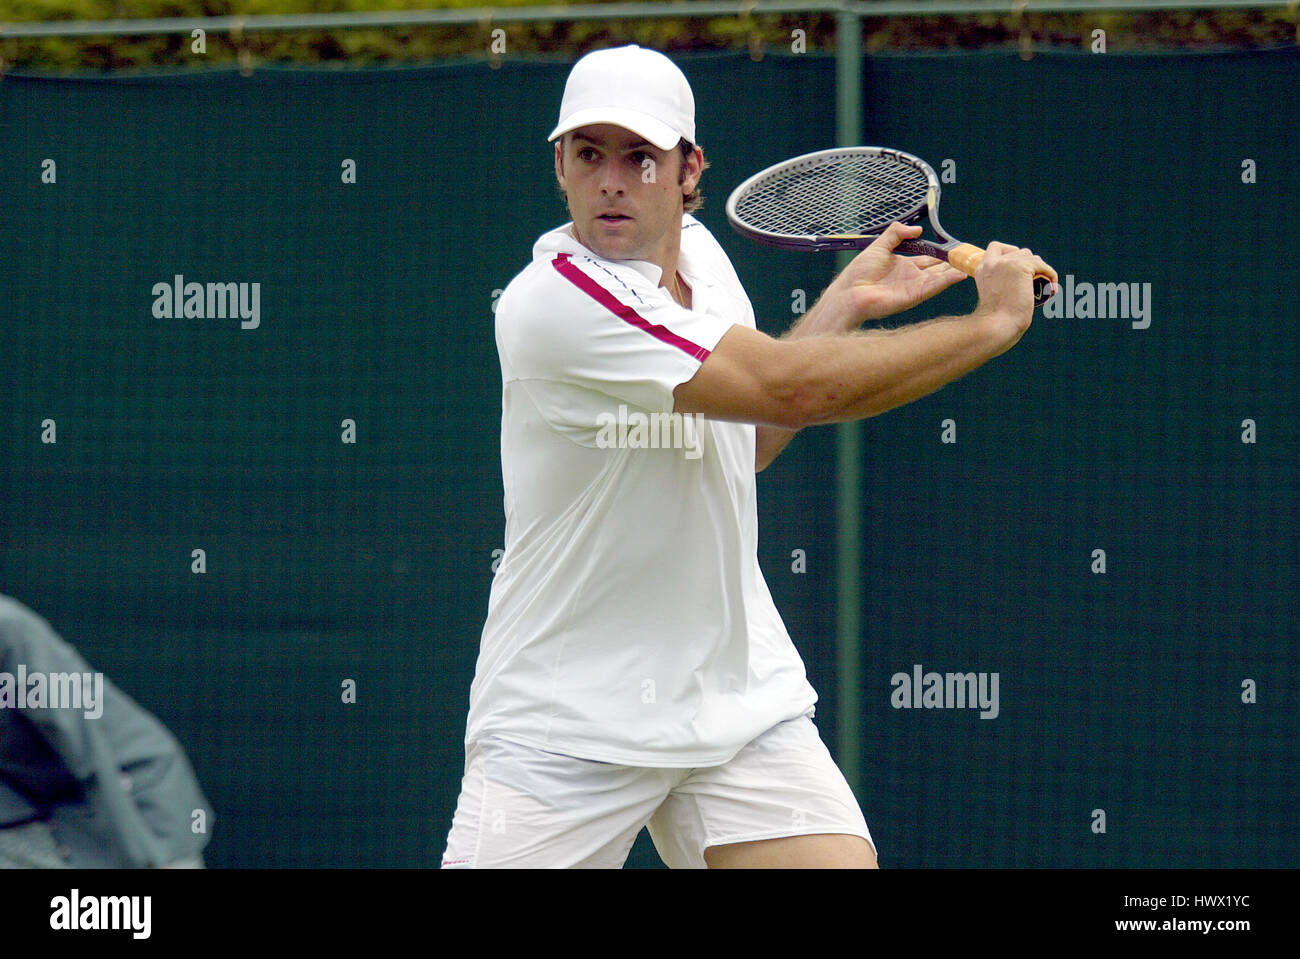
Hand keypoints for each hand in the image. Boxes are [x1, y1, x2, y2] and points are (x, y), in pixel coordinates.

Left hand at [833, 222, 967, 323]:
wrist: (850, 293)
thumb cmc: (858, 273)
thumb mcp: (879, 245)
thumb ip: (896, 233)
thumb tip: (917, 228)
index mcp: (904, 264)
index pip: (928, 257)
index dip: (941, 253)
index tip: (956, 248)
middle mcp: (912, 276)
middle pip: (938, 268)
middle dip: (953, 262)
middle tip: (969, 255)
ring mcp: (914, 287)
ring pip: (940, 277)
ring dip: (955, 270)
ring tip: (972, 263)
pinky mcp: (914, 296)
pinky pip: (935, 286)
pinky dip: (949, 280)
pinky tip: (961, 273)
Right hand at [971, 241, 1058, 336]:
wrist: (997, 326)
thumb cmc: (997, 322)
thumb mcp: (994, 298)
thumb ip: (1001, 286)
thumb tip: (1020, 286)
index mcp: (982, 270)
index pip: (996, 247)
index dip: (1010, 252)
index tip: (1019, 269)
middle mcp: (992, 263)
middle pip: (1019, 252)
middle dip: (1030, 265)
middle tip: (1036, 283)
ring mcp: (1006, 263)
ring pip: (1032, 257)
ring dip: (1041, 270)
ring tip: (1045, 288)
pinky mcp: (1021, 267)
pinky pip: (1042, 266)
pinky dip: (1051, 275)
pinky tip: (1052, 289)